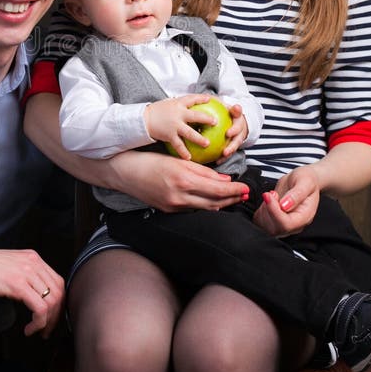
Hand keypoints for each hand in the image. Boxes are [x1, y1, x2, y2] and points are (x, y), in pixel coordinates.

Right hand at [0, 249, 64, 337]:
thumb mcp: (13, 266)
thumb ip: (27, 275)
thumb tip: (37, 295)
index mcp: (33, 258)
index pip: (58, 282)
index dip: (59, 303)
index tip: (53, 316)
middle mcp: (33, 263)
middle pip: (58, 292)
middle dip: (56, 315)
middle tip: (48, 328)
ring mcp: (26, 272)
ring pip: (51, 301)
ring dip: (47, 321)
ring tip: (38, 330)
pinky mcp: (18, 285)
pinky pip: (39, 308)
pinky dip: (39, 323)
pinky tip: (29, 329)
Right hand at [110, 149, 248, 211]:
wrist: (125, 173)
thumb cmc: (149, 161)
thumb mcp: (178, 160)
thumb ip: (202, 171)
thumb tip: (224, 180)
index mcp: (184, 180)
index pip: (217, 189)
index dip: (234, 190)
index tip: (246, 188)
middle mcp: (180, 196)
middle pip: (214, 202)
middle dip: (232, 199)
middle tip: (245, 195)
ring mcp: (174, 206)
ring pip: (205, 208)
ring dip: (221, 204)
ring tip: (233, 199)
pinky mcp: (169, 210)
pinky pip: (193, 209)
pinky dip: (206, 206)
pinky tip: (213, 202)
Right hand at [144, 93, 219, 159]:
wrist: (142, 119)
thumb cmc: (155, 112)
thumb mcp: (167, 104)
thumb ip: (178, 106)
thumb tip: (187, 107)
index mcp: (177, 104)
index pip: (191, 98)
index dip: (201, 98)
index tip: (210, 99)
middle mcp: (177, 114)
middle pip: (196, 116)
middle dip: (207, 119)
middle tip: (215, 122)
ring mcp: (174, 125)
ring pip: (190, 133)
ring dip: (199, 139)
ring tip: (207, 143)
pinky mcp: (169, 135)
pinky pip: (179, 145)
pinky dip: (184, 152)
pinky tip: (189, 157)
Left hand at [219, 103, 248, 158]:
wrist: (235, 124)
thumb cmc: (225, 115)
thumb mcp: (222, 107)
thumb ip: (216, 102)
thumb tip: (205, 96)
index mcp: (237, 116)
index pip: (237, 111)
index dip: (237, 110)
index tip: (235, 109)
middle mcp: (240, 127)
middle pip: (239, 130)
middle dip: (235, 132)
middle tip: (228, 134)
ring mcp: (239, 137)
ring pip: (236, 144)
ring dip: (231, 149)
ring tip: (224, 153)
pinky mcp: (235, 146)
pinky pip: (229, 153)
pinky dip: (224, 158)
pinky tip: (216, 161)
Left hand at [252, 165, 320, 235]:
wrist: (302, 180)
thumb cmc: (306, 180)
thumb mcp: (305, 181)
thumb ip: (296, 194)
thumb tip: (285, 206)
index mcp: (304, 217)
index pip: (287, 224)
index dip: (274, 211)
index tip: (269, 195)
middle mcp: (295, 225)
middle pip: (275, 228)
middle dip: (267, 209)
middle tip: (270, 193)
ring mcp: (284, 225)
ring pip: (266, 227)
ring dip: (263, 210)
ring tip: (272, 195)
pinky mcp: (275, 222)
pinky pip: (261, 223)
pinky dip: (259, 211)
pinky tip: (268, 201)